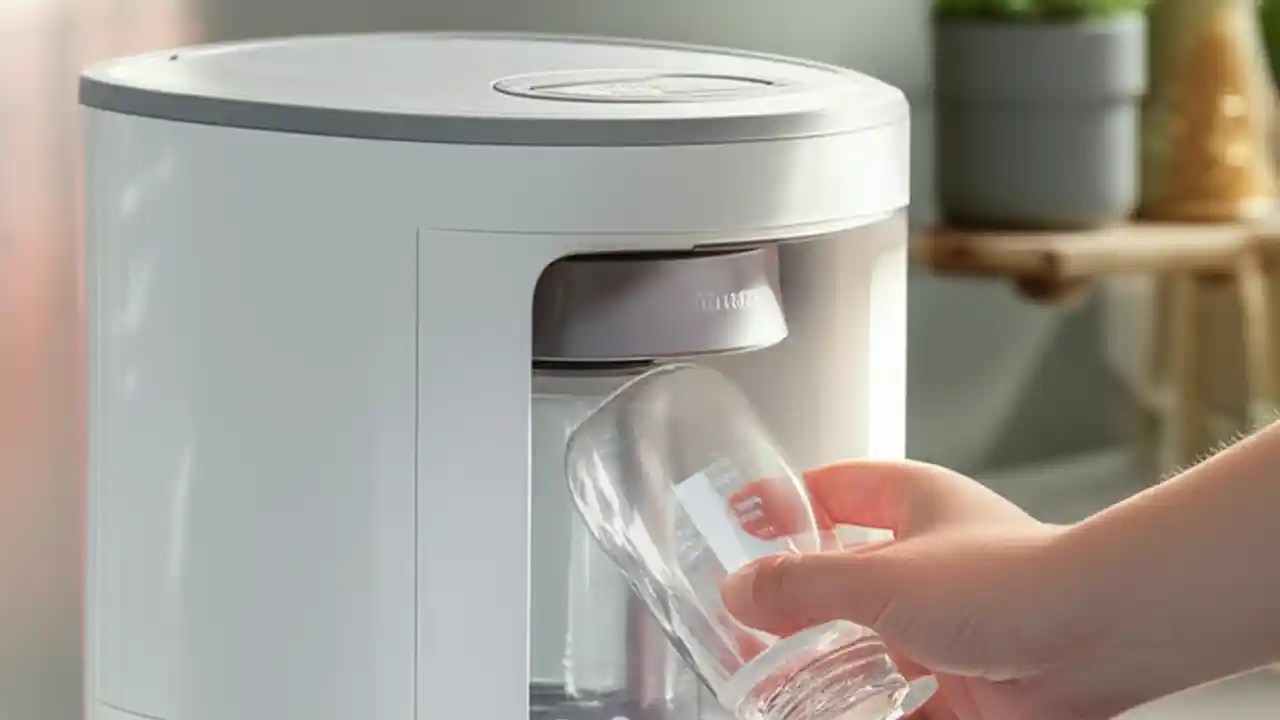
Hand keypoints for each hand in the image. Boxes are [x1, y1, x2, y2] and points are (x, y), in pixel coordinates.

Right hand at [720, 460, 1101, 719]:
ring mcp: (950, 622)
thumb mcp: (878, 578)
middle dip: (796, 603)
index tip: (738, 522)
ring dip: (826, 666)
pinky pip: (907, 702)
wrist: (1098, 639)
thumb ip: (801, 586)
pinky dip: (871, 714)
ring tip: (774, 686)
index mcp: (913, 504)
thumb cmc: (1007, 581)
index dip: (783, 503)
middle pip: (845, 573)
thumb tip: (739, 591)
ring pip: (871, 643)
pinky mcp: (969, 680)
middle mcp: (931, 558)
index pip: (833, 490)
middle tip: (746, 626)